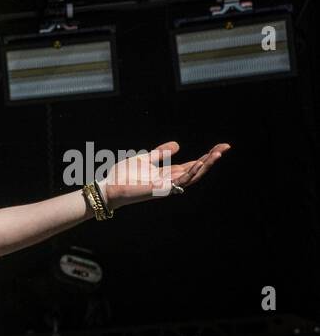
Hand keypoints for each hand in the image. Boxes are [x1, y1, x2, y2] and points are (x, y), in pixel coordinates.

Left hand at [99, 141, 230, 207]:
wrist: (108, 187)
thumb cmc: (124, 176)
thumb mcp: (145, 159)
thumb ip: (160, 153)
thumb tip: (178, 145)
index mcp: (167, 174)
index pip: (191, 165)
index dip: (206, 156)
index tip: (220, 146)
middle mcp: (169, 181)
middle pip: (196, 171)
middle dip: (211, 160)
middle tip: (225, 147)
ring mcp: (166, 187)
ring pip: (191, 177)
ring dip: (205, 166)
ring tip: (217, 153)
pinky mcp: (159, 190)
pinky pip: (178, 182)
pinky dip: (190, 173)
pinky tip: (199, 163)